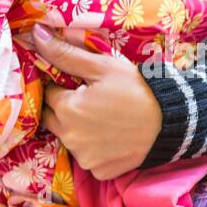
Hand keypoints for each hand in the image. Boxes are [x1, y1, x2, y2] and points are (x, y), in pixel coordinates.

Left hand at [33, 25, 161, 179]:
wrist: (170, 121)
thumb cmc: (136, 89)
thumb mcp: (102, 67)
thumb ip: (65, 54)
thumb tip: (36, 35)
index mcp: (67, 108)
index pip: (48, 93)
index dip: (62, 86)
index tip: (81, 84)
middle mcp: (69, 137)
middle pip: (53, 118)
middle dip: (65, 108)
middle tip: (91, 100)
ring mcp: (84, 158)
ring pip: (68, 139)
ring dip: (77, 129)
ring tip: (103, 118)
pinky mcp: (99, 171)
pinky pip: (87, 157)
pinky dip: (94, 148)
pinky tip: (111, 137)